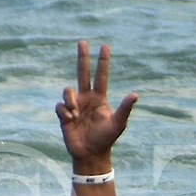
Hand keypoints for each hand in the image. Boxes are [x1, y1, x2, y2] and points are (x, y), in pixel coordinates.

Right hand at [56, 42, 138, 165]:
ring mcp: (74, 105)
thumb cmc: (106, 138)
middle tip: (82, 41)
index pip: (101, 76)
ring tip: (76, 114)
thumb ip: (125, 109)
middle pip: (83, 73)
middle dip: (83, 57)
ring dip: (71, 100)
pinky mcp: (63, 114)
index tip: (105, 47)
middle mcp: (86, 98)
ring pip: (67, 90)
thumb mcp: (118, 123)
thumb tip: (135, 94)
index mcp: (100, 98)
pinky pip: (61, 105)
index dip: (103, 62)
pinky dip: (65, 111)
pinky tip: (71, 120)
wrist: (91, 153)